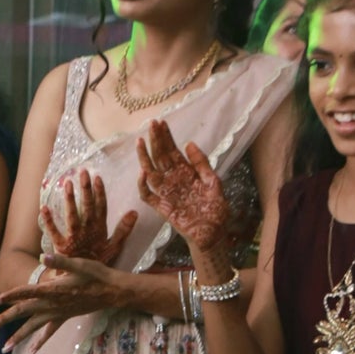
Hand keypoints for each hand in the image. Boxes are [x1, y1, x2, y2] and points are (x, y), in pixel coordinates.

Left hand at [0, 253, 125, 352]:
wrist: (114, 291)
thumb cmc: (97, 275)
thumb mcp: (80, 264)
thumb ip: (60, 261)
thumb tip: (43, 256)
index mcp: (52, 290)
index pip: (25, 292)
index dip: (8, 296)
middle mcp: (52, 304)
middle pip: (23, 313)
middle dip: (4, 321)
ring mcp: (57, 313)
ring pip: (33, 328)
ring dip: (18, 338)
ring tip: (4, 349)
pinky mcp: (64, 318)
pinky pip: (49, 333)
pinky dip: (39, 342)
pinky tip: (30, 353)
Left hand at [38, 167, 136, 265]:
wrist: (82, 280)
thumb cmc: (97, 262)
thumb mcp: (114, 247)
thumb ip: (123, 230)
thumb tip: (134, 212)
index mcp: (100, 230)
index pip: (101, 207)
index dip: (100, 193)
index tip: (98, 177)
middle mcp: (87, 231)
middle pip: (87, 207)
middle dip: (85, 190)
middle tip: (83, 172)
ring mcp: (74, 238)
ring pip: (72, 215)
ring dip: (70, 199)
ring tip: (67, 183)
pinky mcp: (61, 246)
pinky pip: (54, 232)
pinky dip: (49, 221)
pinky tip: (44, 208)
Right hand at [136, 118, 233, 257]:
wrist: (213, 231)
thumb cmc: (214, 208)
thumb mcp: (213, 181)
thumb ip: (202, 163)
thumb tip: (189, 143)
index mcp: (185, 172)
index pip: (171, 150)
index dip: (166, 137)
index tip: (161, 122)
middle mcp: (172, 180)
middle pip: (160, 156)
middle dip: (155, 140)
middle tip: (151, 124)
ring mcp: (165, 192)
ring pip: (149, 171)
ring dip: (144, 157)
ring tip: (140, 142)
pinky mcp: (160, 206)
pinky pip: (147, 195)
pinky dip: (143, 185)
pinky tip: (144, 172)